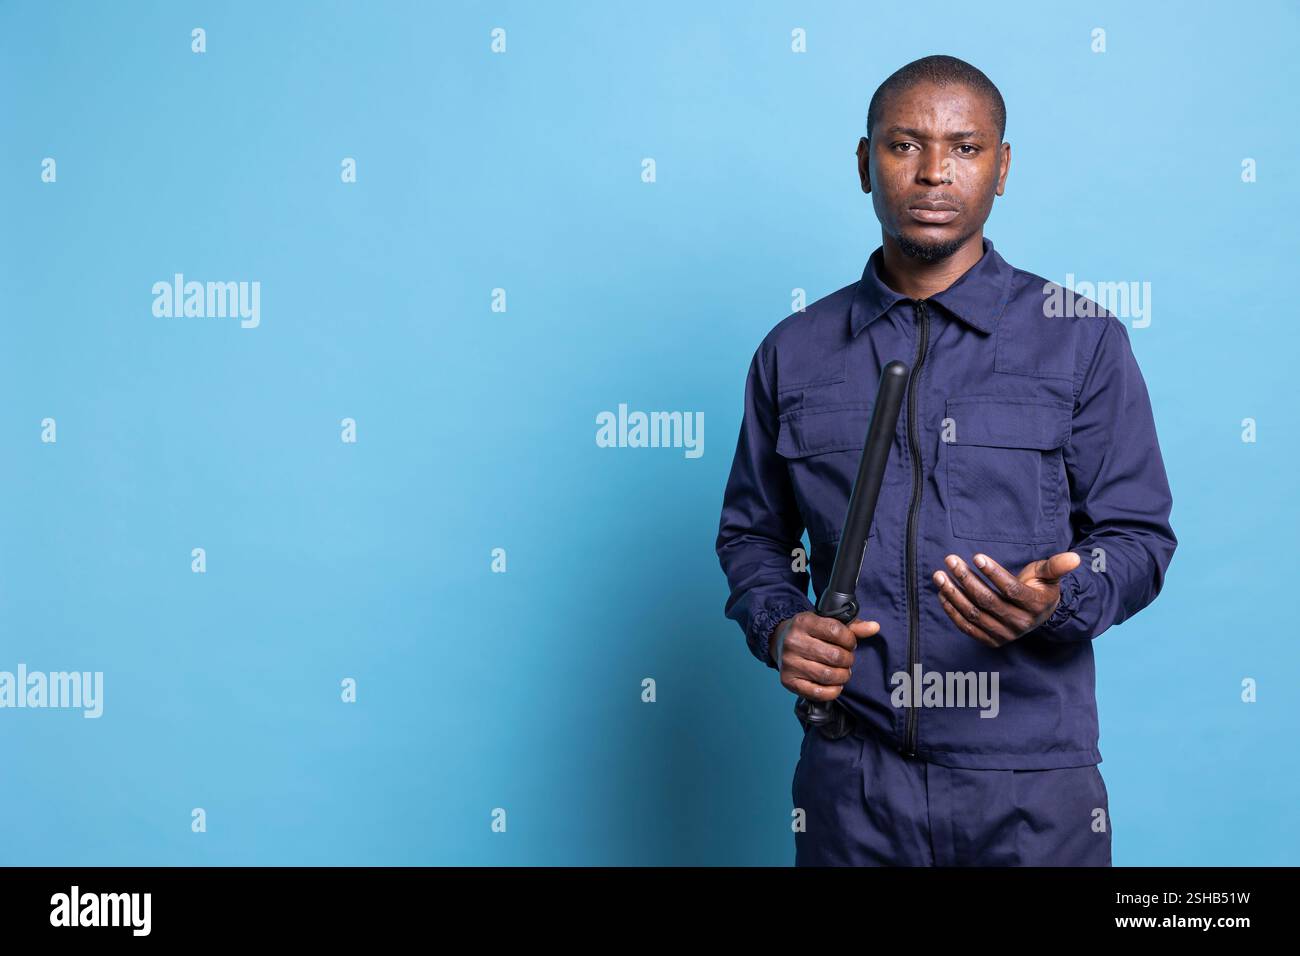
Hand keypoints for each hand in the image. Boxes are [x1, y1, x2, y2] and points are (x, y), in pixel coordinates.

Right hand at [774, 611, 879, 700]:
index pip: (836, 631)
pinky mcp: (788, 681)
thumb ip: (852, 627)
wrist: (780, 641)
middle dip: (848, 660)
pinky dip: (833, 691)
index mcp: (804, 622)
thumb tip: (875, 627)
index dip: (850, 640)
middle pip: (834, 656)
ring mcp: (789, 662)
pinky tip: (836, 685)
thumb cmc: (810, 633)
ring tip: (843, 672)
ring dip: (842, 676)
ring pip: (827, 675)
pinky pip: (817, 693)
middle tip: (847, 660)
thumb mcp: (827, 623)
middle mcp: (793, 641)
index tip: (850, 643)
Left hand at [932, 551, 1080, 647]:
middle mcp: (1019, 623)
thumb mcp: (1048, 575)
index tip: (976, 557)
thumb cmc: (1038, 588)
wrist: (1036, 615)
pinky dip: (952, 611)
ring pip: (974, 614)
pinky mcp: (991, 640)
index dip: (993, 574)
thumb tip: (1075, 557)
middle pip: (987, 601)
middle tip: (950, 560)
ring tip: (939, 575)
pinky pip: (967, 627)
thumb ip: (1057, 566)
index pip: (1010, 590)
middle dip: (966, 579)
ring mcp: (1004, 634)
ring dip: (953, 594)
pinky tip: (942, 593)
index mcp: (1035, 606)